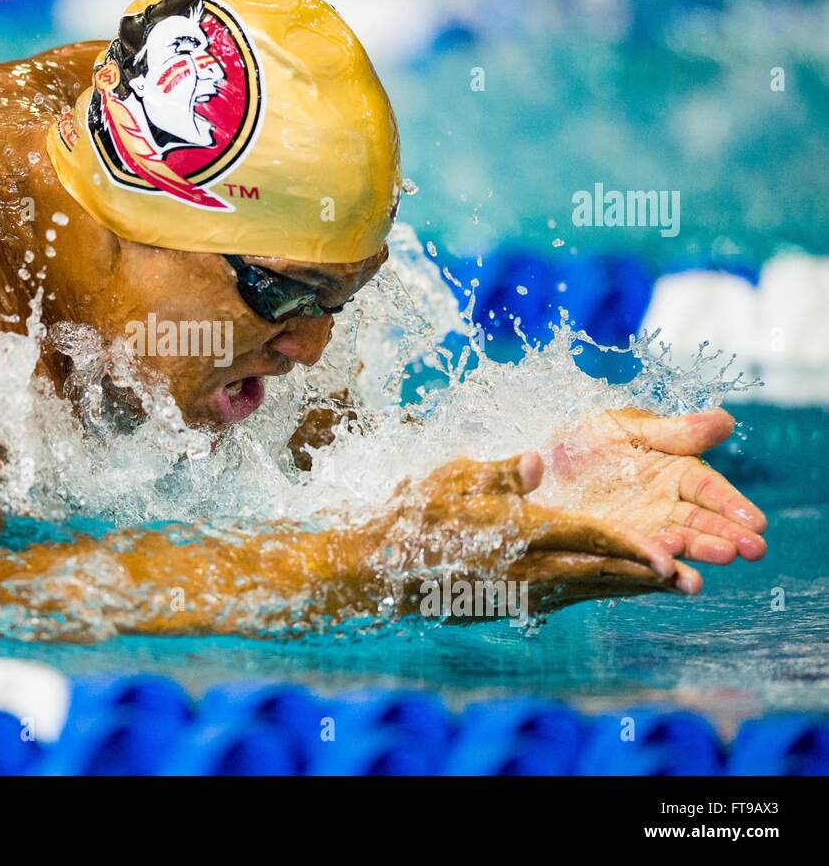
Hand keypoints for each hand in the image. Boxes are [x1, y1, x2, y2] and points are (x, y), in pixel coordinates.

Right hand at [408, 452, 698, 614]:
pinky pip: (562, 597)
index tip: (669, 556)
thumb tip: (537, 461)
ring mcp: (515, 591)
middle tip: (689, 581)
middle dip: (644, 577)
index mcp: (516, 532)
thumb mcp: (451, 480)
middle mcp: (524, 568)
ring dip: (626, 588)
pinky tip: (608, 586)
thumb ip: (499, 473)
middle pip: (597, 574)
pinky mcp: (507, 603)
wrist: (376, 570)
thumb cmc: (412, 516)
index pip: (586, 540)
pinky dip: (593, 591)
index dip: (631, 549)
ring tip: (666, 586)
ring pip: (583, 590)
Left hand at [538, 407, 766, 567]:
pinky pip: (642, 563)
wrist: (541, 459)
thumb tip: (725, 421)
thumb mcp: (628, 427)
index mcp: (677, 472)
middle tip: (750, 551)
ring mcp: (645, 530)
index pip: (711, 491)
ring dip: (696, 558)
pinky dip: (659, 574)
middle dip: (726, 538)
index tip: (756, 523)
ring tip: (712, 569)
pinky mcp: (619, 548)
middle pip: (701, 524)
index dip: (733, 506)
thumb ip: (674, 432)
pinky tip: (677, 583)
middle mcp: (667, 506)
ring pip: (677, 546)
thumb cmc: (590, 436)